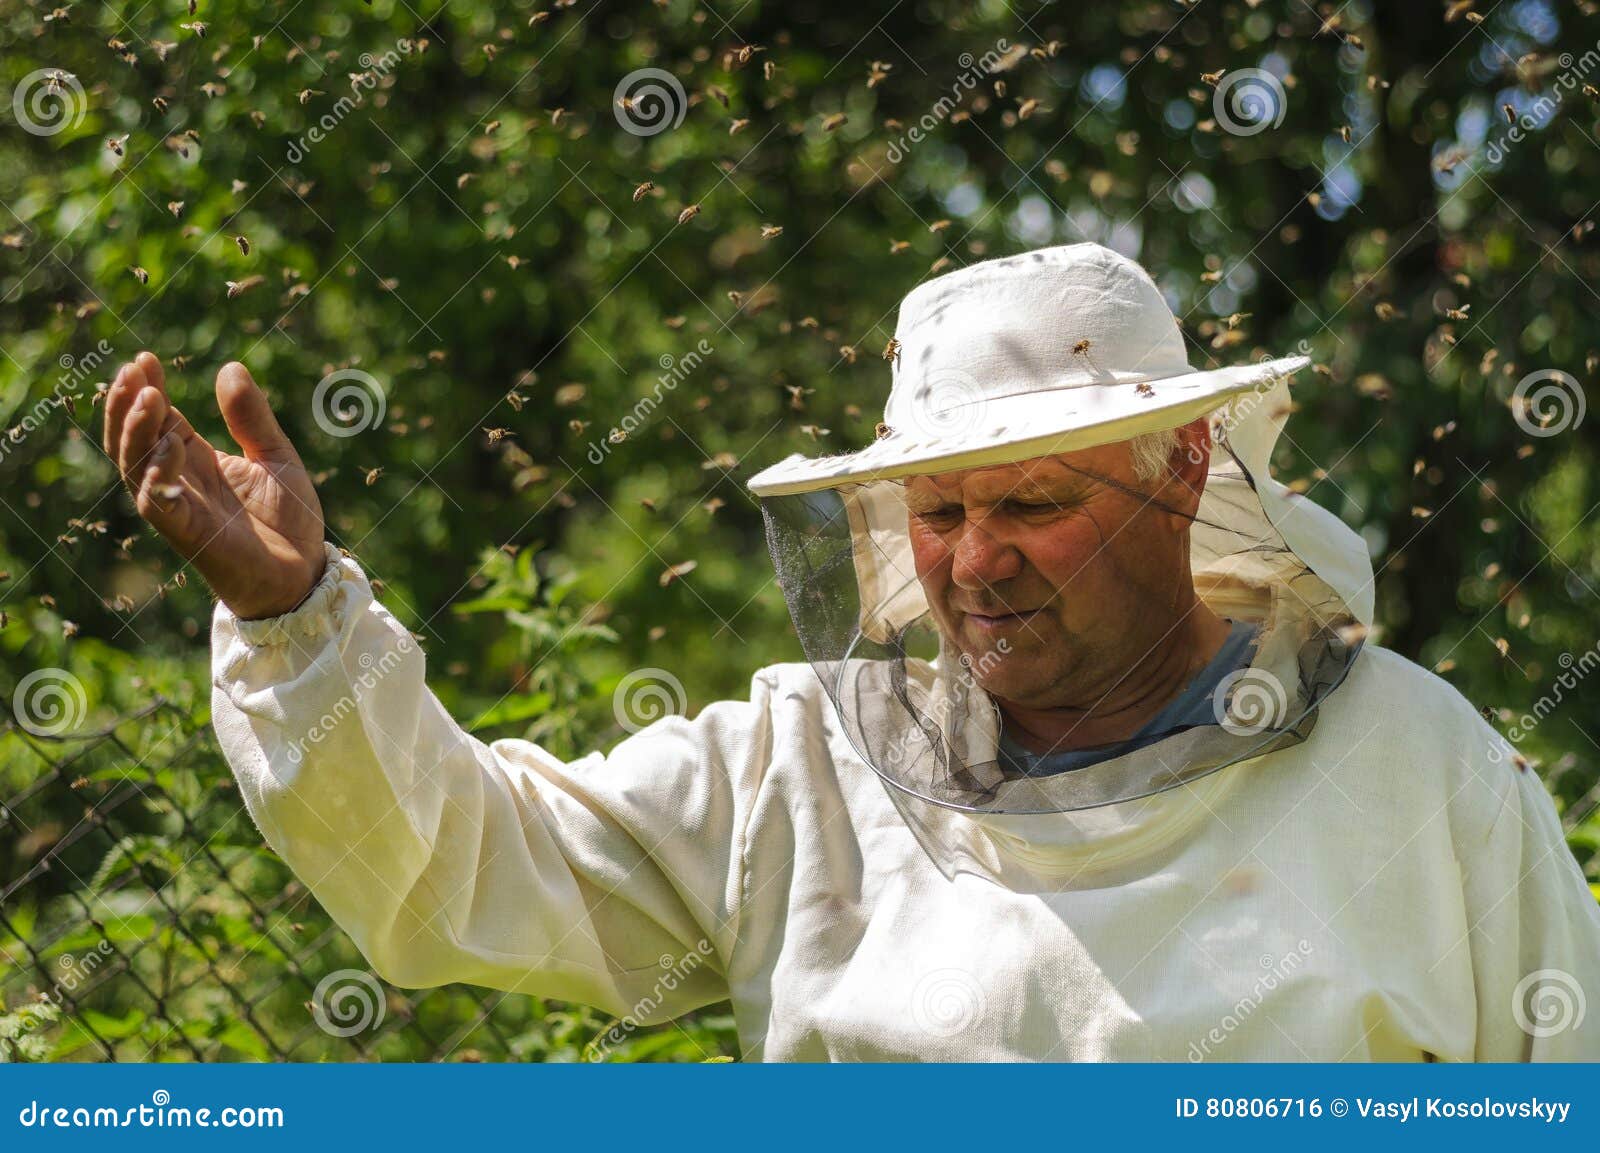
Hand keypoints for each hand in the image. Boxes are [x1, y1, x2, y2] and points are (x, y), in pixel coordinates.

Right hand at [104, 351, 327, 619]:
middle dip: (126, 405)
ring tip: (148, 395)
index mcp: (196, 460)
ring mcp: (180, 507)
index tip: (143, 358)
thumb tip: (230, 367)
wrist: (305, 572)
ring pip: (134, 466)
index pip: (159, 420)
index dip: (147, 389)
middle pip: (133, 439)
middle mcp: (179, 481)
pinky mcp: (188, 533)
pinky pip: (158, 502)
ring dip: (135, 430)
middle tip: (132, 369)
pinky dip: (158, 473)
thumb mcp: (277, 457)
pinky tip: (171, 445)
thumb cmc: (289, 519)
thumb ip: (252, 418)